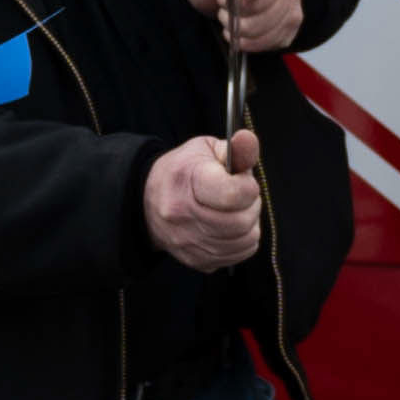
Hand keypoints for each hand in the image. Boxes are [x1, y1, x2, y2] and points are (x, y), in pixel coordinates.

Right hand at [143, 127, 266, 269]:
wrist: (147, 201)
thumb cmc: (184, 171)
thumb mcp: (205, 149)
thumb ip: (234, 148)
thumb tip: (248, 140)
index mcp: (186, 181)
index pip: (233, 194)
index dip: (248, 186)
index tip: (242, 179)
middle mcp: (182, 215)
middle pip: (240, 221)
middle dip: (252, 206)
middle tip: (243, 196)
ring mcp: (187, 242)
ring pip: (243, 240)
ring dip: (249, 224)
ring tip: (237, 210)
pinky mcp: (196, 260)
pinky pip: (238, 255)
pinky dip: (243, 241)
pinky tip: (231, 227)